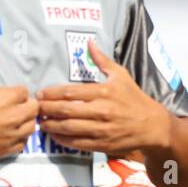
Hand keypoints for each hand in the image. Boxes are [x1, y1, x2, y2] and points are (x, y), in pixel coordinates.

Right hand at [0, 52, 38, 159]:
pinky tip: (10, 135)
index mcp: (10, 97)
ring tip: (16, 121)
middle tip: (16, 107)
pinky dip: (19, 139)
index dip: (18, 93)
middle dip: (26, 106)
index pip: (25, 92)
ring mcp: (13, 133)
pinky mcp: (7, 148)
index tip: (10, 95)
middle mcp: (16, 115)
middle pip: (34, 109)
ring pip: (31, 127)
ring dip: (26, 122)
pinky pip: (23, 144)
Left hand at [36, 40, 171, 153]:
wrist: (153, 126)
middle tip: (35, 108)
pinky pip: (76, 142)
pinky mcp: (102, 144)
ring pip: (68, 128)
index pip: (69, 92)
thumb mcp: (121, 75)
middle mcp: (101, 110)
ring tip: (40, 122)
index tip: (40, 94)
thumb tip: (89, 42)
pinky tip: (53, 135)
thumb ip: (102, 60)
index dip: (51, 94)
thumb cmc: (134, 98)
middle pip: (65, 110)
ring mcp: (101, 129)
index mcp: (104, 92)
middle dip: (46, 110)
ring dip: (50, 125)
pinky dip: (62, 139)